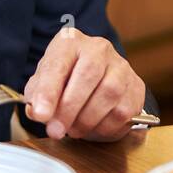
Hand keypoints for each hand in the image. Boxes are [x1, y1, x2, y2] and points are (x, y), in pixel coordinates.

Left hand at [23, 29, 147, 141]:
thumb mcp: (44, 83)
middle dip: (69, 109)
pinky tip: (92, 127)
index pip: (59, 64)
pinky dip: (104, 127)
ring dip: (87, 120)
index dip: (48, 91)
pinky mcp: (136, 87)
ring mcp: (121, 66)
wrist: (97, 78)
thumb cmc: (66, 80)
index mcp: (71, 42)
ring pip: (109, 94)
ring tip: (73, 129)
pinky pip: (122, 112)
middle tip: (55, 130)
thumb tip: (37, 112)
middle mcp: (99, 49)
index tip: (40, 114)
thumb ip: (36, 96)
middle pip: (88, 75)